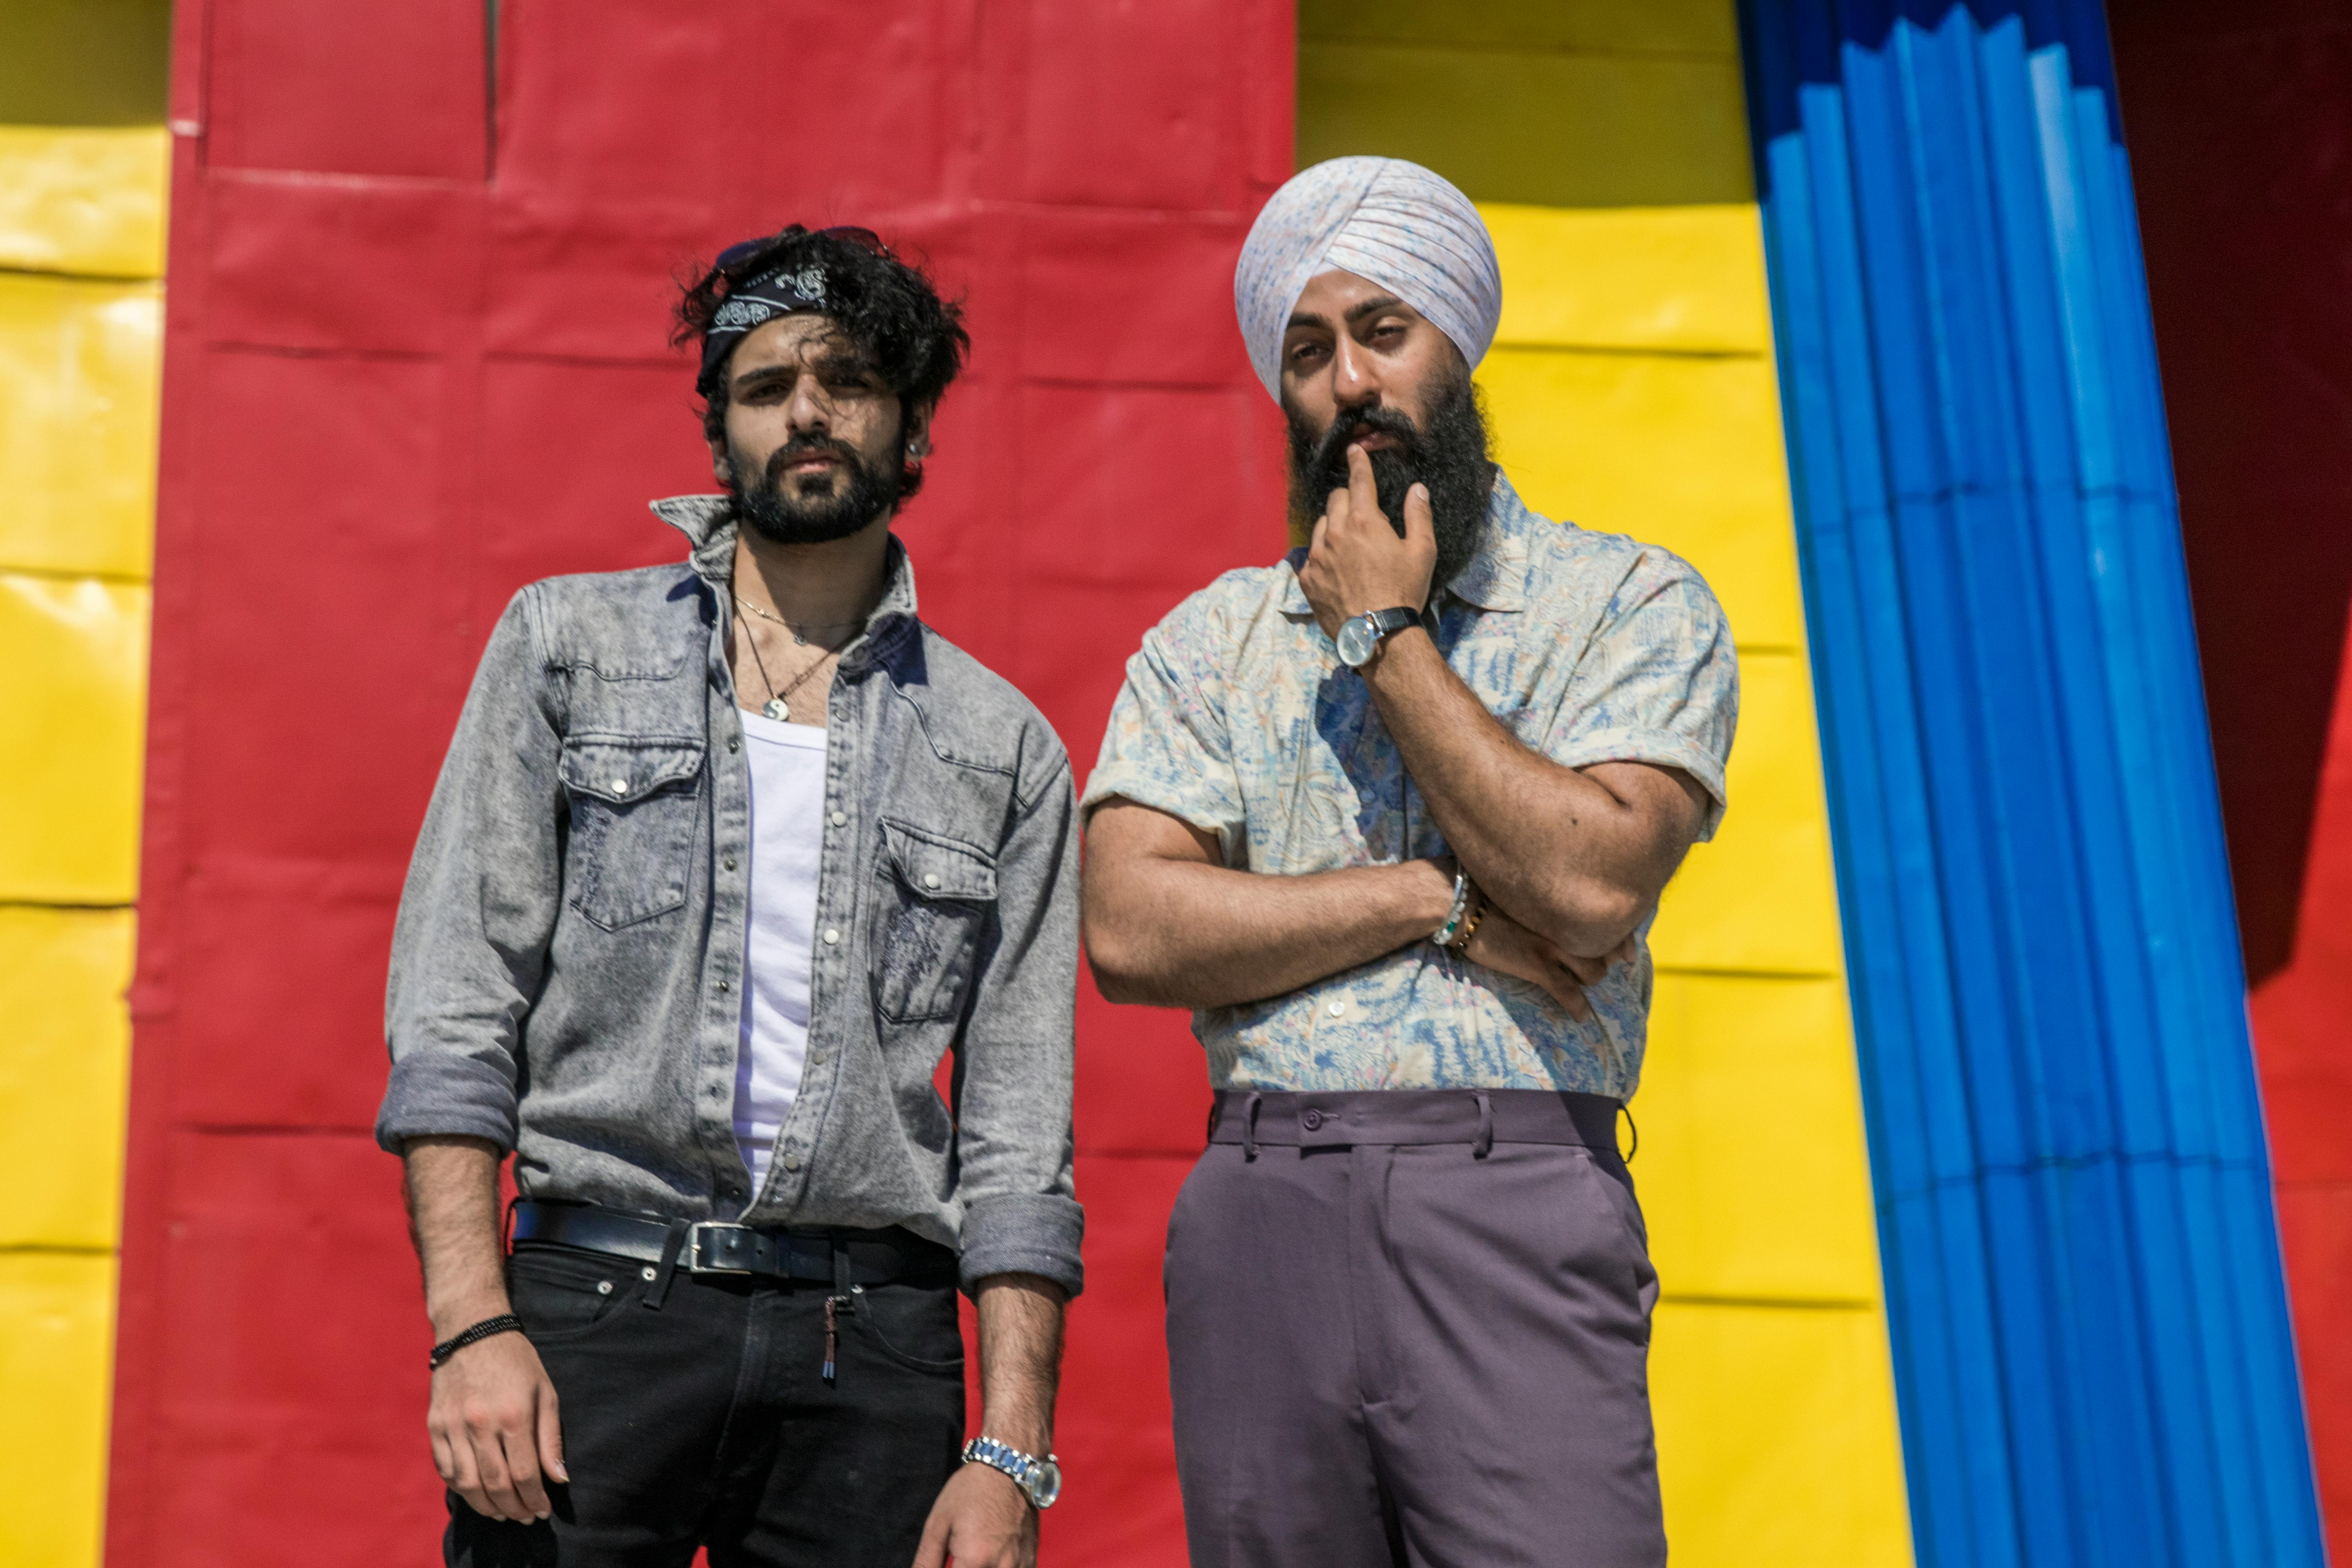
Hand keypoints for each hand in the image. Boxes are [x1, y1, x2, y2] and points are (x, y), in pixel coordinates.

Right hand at [428, 1329, 565, 1523]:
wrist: (472, 1331)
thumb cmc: (516, 1362)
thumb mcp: (545, 1392)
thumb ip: (551, 1438)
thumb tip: (559, 1479)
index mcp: (513, 1414)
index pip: (524, 1474)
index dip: (535, 1499)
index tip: (543, 1510)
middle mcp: (480, 1423)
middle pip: (495, 1484)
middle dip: (513, 1508)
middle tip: (524, 1517)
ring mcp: (453, 1425)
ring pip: (467, 1484)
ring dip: (485, 1506)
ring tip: (502, 1513)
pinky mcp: (434, 1425)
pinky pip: (446, 1469)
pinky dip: (461, 1488)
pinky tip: (476, 1493)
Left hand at [913, 1461, 1036, 1567]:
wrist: (1009, 1467)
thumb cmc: (971, 1491)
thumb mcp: (939, 1523)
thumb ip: (926, 1560)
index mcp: (975, 1560)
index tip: (948, 1564)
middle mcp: (1001, 1566)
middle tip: (958, 1561)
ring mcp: (1020, 1564)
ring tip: (974, 1559)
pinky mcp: (1031, 1558)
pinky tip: (990, 1562)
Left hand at [1297, 443, 1436, 639]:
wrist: (1378, 634)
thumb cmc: (1404, 591)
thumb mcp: (1422, 552)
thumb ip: (1418, 515)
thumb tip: (1417, 489)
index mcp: (1363, 521)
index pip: (1358, 481)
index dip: (1358, 462)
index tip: (1353, 450)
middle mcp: (1334, 532)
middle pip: (1335, 500)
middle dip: (1347, 499)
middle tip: (1361, 513)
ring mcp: (1317, 556)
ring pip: (1320, 526)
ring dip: (1333, 527)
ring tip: (1349, 545)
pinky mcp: (1307, 578)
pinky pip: (1311, 556)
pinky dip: (1322, 556)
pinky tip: (1336, 569)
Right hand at [1460, 903, 1635, 1023]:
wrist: (1460, 903)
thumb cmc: (1482, 887)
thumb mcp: (1520, 885)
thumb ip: (1543, 895)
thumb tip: (1553, 902)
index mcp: (1564, 899)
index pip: (1606, 917)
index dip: (1623, 936)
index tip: (1628, 949)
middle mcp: (1566, 921)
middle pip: (1606, 947)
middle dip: (1608, 958)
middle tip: (1607, 965)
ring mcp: (1553, 945)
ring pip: (1594, 971)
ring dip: (1591, 978)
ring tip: (1585, 983)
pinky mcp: (1537, 965)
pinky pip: (1568, 992)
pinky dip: (1578, 1007)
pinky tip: (1582, 1017)